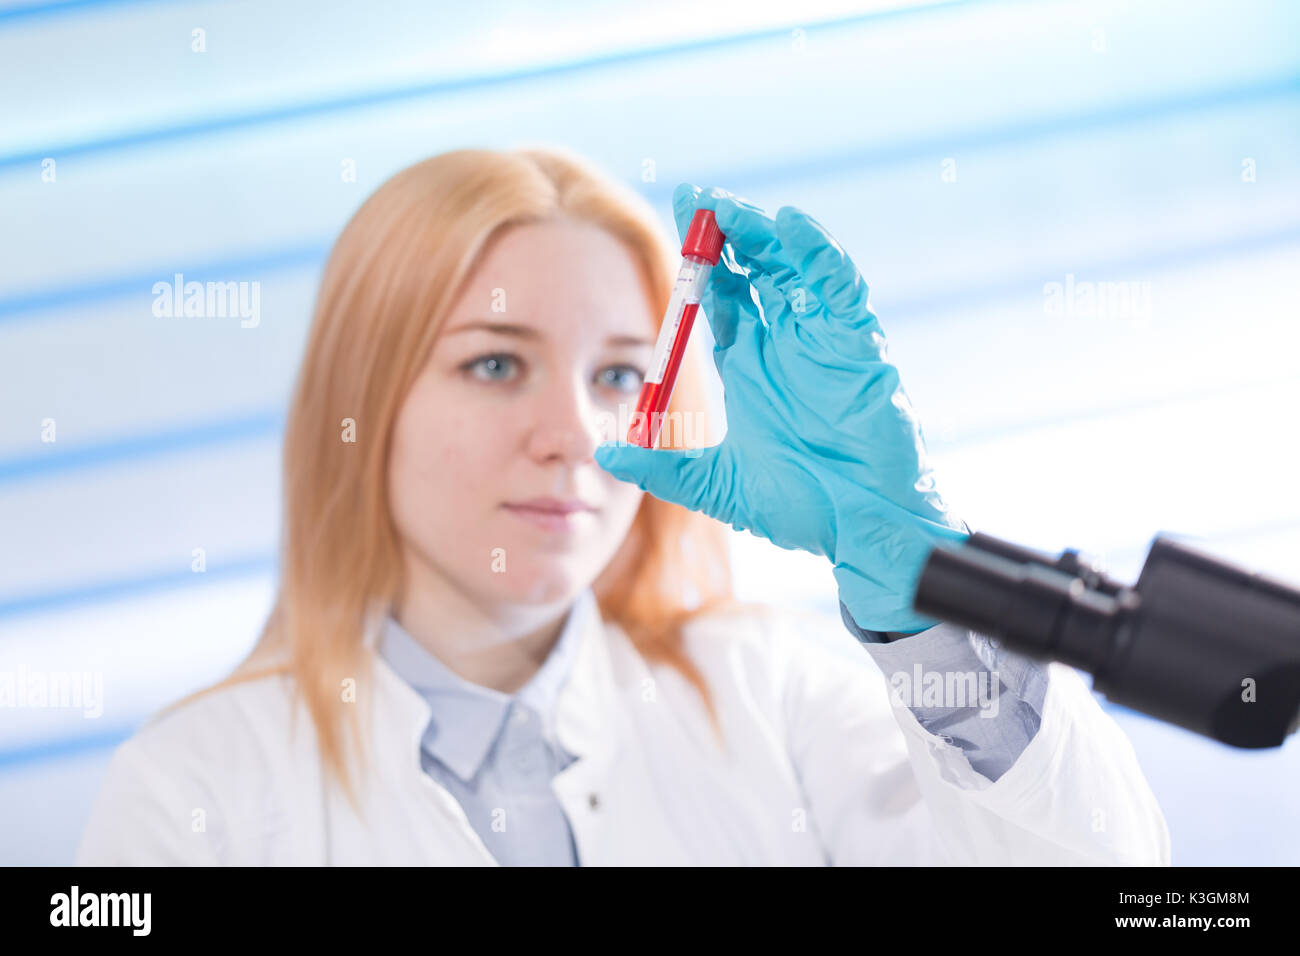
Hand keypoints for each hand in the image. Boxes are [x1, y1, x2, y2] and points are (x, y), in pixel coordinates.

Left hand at [595, 184, 968, 632]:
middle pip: (753, 270)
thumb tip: (604, 457)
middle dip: (726, 233)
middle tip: (695, 198)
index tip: (672, 224)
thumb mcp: (719, 486)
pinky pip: (842, 289)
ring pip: (794, 269)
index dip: (698, 263)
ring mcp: (823, 341)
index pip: (721, 297)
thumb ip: (664, 469)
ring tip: (730, 210)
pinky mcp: (860, 346)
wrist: (864, 528)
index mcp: (751, 366)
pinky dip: (821, 255)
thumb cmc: (804, 509)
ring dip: (764, 235)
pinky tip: (793, 228)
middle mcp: (785, 344)